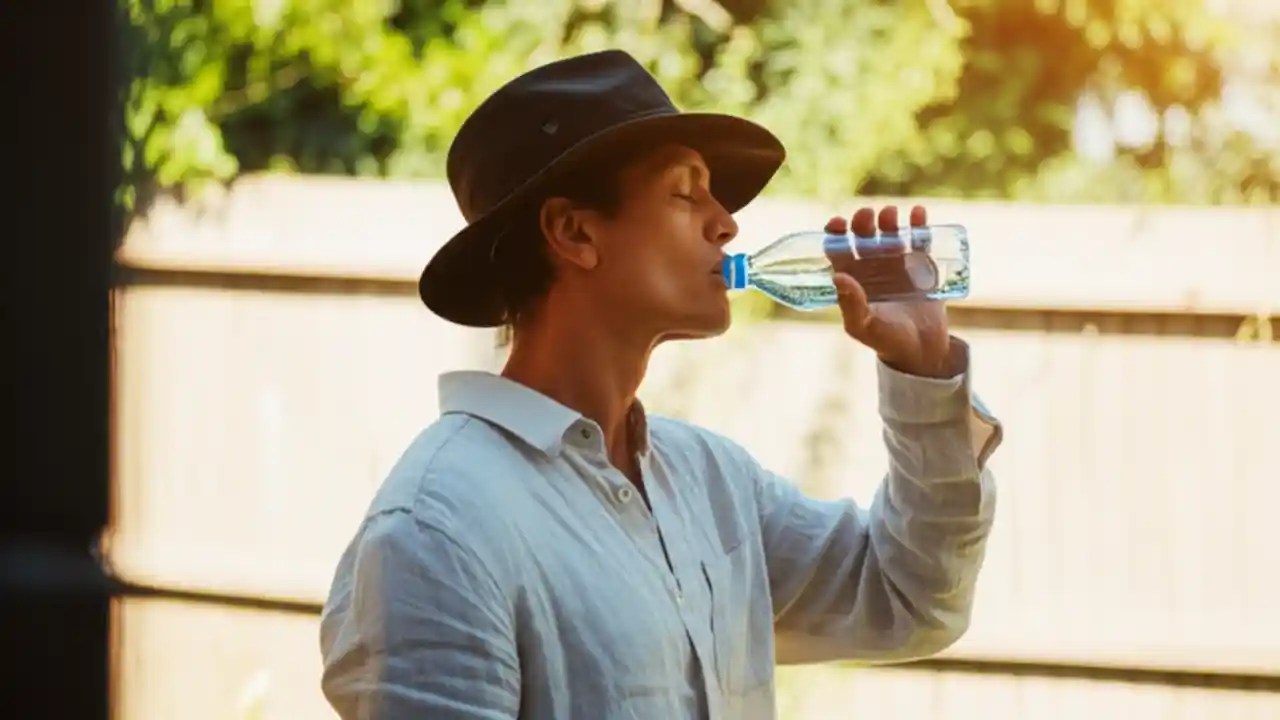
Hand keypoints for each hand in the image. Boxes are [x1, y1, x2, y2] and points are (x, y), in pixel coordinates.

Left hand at [825, 205, 960, 378]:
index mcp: (851, 278)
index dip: (834, 233)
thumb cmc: (886, 340)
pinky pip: (919, 238)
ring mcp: (896, 263)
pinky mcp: (921, 264)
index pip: (837, 248)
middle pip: (862, 235)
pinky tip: (918, 213)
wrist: (921, 350)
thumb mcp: (863, 326)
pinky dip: (918, 223)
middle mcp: (871, 266)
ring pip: (889, 232)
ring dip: (887, 218)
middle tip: (867, 217)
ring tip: (891, 214)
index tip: (837, 223)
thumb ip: (850, 304)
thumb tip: (837, 276)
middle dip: (862, 221)